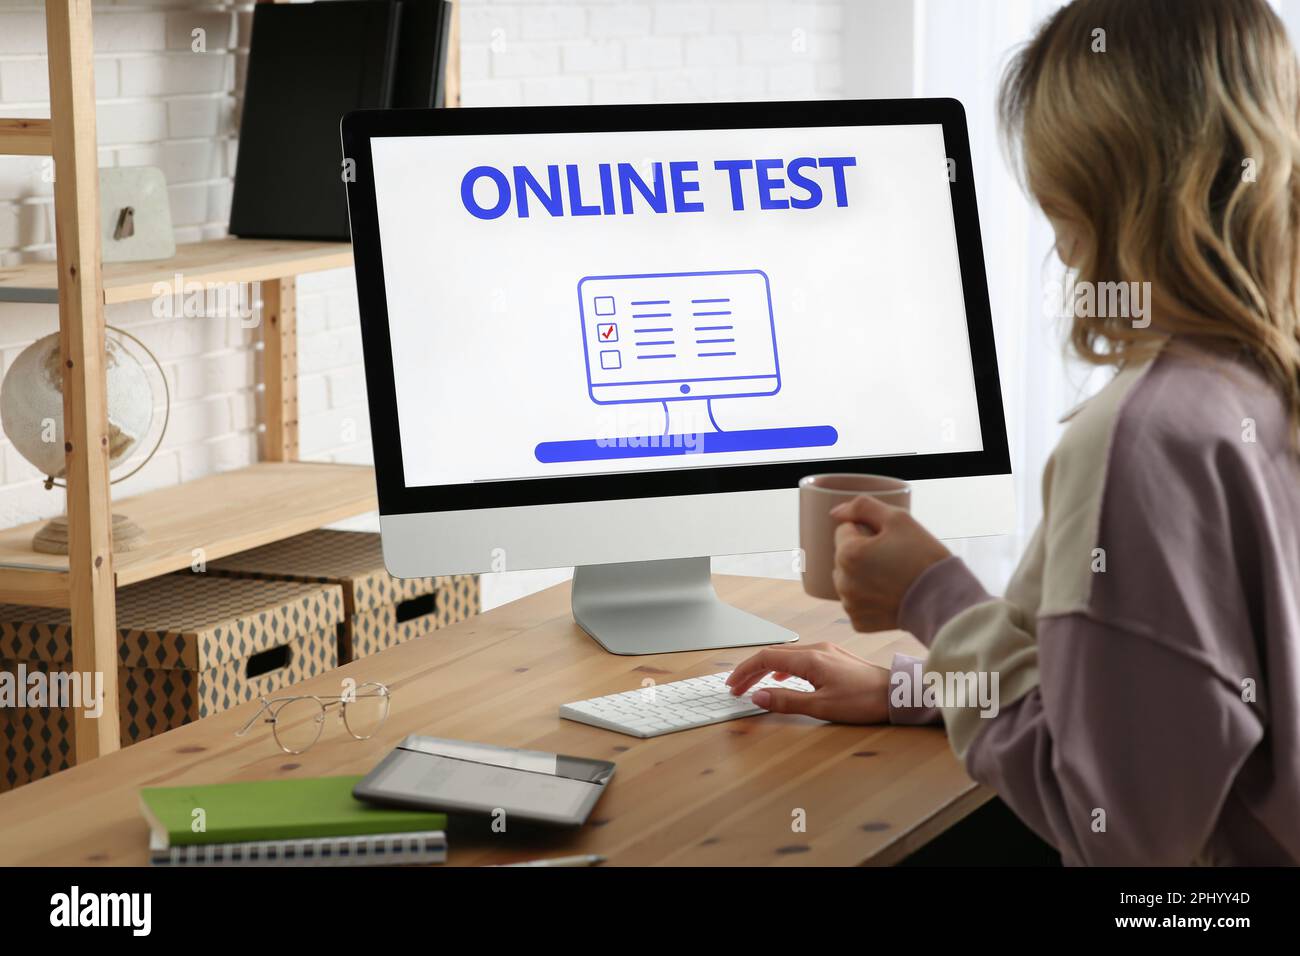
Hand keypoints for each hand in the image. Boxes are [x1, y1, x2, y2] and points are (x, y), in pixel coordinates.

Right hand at [724, 643, 890, 723]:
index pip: (766, 658)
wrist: (896, 693)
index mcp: (810, 659)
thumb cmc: (863, 701)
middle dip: (751, 670)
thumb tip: (758, 697)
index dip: (745, 671)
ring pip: (786, 655)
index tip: (733, 685)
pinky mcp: (834, 657)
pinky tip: (782, 677)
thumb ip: (786, 700)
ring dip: (766, 669)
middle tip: (736, 687)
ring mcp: (826, 651)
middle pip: (773, 654)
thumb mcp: (821, 706)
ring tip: (754, 684)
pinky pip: (800, 657)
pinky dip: (783, 667)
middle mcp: (816, 649)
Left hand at [831, 494, 950, 632]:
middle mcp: (842, 582)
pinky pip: (857, 602)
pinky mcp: (859, 622)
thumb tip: (836, 513)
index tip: (889, 541)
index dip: (868, 531)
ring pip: (849, 579)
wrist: (944, 600)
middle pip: (845, 556)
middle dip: (863, 553)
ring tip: (893, 578)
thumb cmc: (923, 556)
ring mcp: (850, 604)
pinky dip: (869, 598)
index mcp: (847, 554)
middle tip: (894, 559)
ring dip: (863, 576)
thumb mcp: (898, 519)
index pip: (845, 530)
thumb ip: (862, 507)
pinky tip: (889, 596)